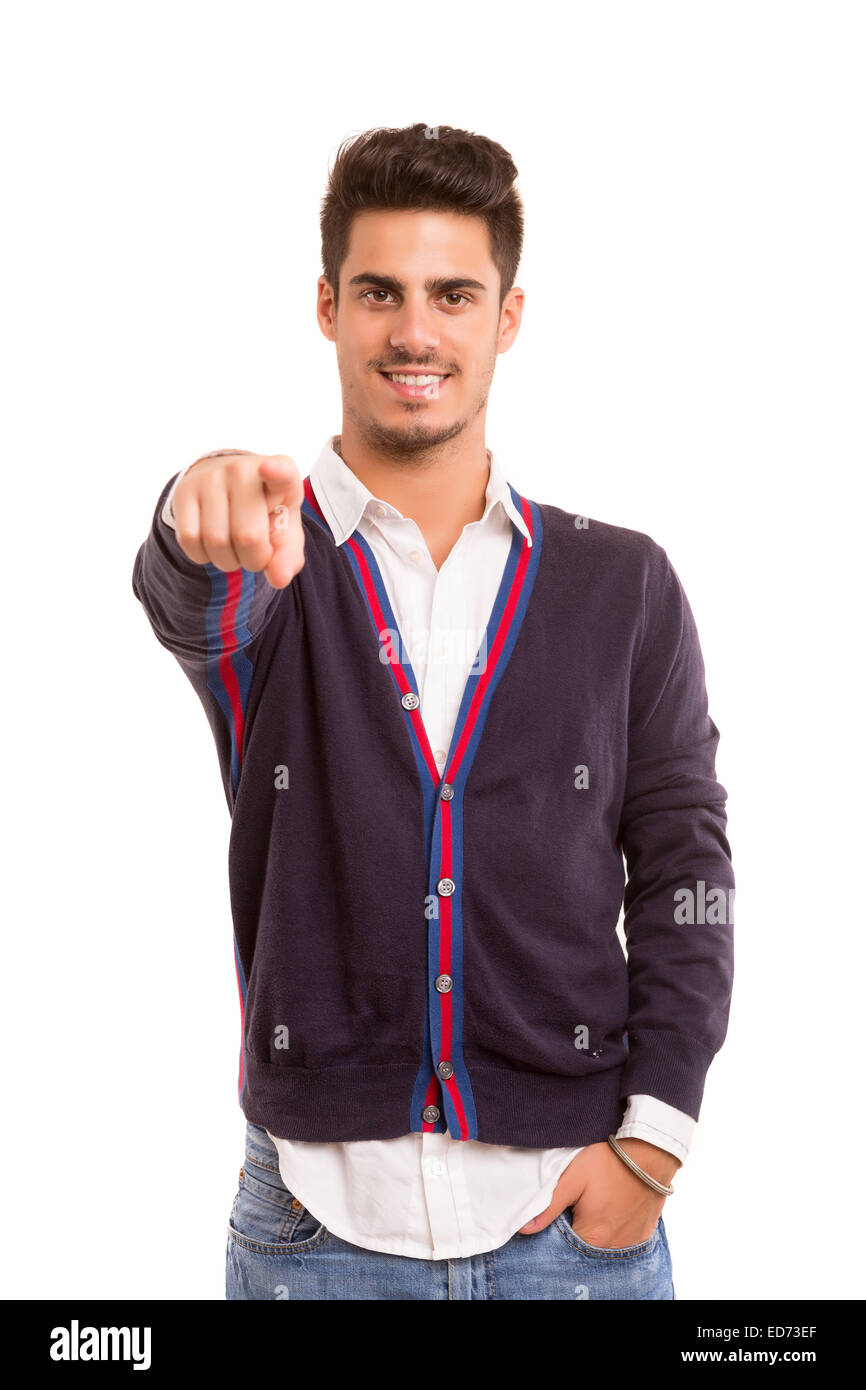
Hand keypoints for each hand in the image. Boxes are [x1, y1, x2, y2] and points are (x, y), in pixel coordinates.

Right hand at [172, 450, 305, 589]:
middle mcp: (244, 468)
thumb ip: (288, 558)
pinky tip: (212, 544)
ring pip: (216, 542)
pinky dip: (202, 555)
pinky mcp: (185, 491)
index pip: (282, 472)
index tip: (269, 468)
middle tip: (255, 552)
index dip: (276, 472)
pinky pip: (189, 539)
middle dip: (253, 560)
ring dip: (227, 561)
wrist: (229, 490)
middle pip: (247, 536)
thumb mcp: (285, 534)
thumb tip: (279, 579)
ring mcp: (211, 477)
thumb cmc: (265, 515)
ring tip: (234, 547)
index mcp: (283, 476)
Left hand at [519, 1138, 680, 1247]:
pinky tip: (617, 1206)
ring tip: (601, 1200)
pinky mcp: (645, 1233)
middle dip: (581, 1224)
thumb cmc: (609, 1162)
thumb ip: (548, 1206)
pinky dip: (618, 1226)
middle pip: (586, 1243)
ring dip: (600, 1227)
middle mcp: (613, 1246)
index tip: (568, 1204)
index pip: (565, 1243)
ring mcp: (631, 1241)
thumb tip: (524, 1228)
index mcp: (592, 1236)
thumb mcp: (572, 1179)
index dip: (562, 1223)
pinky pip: (625, 1238)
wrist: (650, 1152)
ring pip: (606, 1242)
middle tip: (586, 1199)